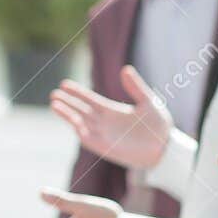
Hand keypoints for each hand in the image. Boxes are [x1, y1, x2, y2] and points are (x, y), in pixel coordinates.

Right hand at [49, 66, 172, 169]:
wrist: (164, 148)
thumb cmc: (158, 125)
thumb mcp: (148, 101)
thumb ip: (135, 86)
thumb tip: (125, 69)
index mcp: (112, 110)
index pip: (89, 99)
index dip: (77, 92)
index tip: (64, 83)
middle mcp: (104, 122)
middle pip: (80, 110)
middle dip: (67, 102)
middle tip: (53, 94)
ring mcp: (103, 135)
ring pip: (80, 123)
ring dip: (67, 114)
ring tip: (54, 104)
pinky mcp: (104, 148)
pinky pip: (87, 138)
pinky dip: (79, 129)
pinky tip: (73, 120)